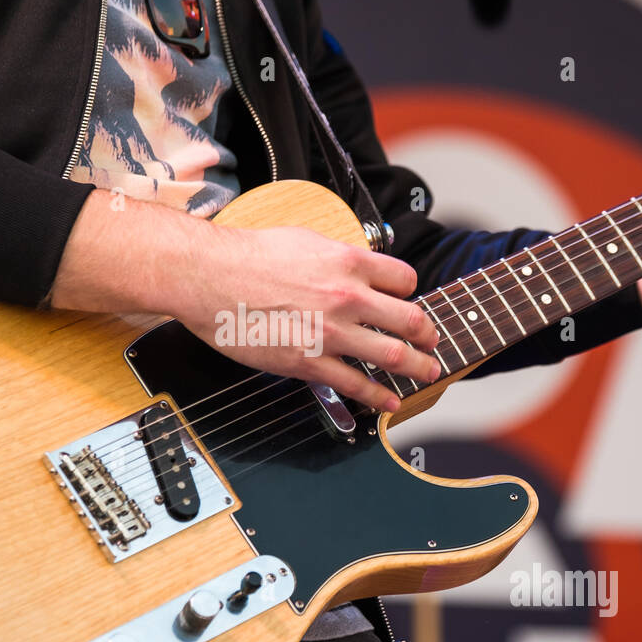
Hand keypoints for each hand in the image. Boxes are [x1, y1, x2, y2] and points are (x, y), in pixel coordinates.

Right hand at [171, 223, 440, 412]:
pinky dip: (379, 396)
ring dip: (418, 367)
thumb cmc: (246, 255)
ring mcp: (332, 332)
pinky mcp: (310, 362)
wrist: (208, 277)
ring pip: (393, 355)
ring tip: (428, 372)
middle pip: (411, 319)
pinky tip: (390, 401)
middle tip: (433, 342)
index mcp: (348, 261)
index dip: (410, 293)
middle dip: (429, 334)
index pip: (404, 280)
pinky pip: (356, 384)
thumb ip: (334, 255)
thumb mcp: (303, 239)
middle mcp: (348, 296)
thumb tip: (349, 265)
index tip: (408, 302)